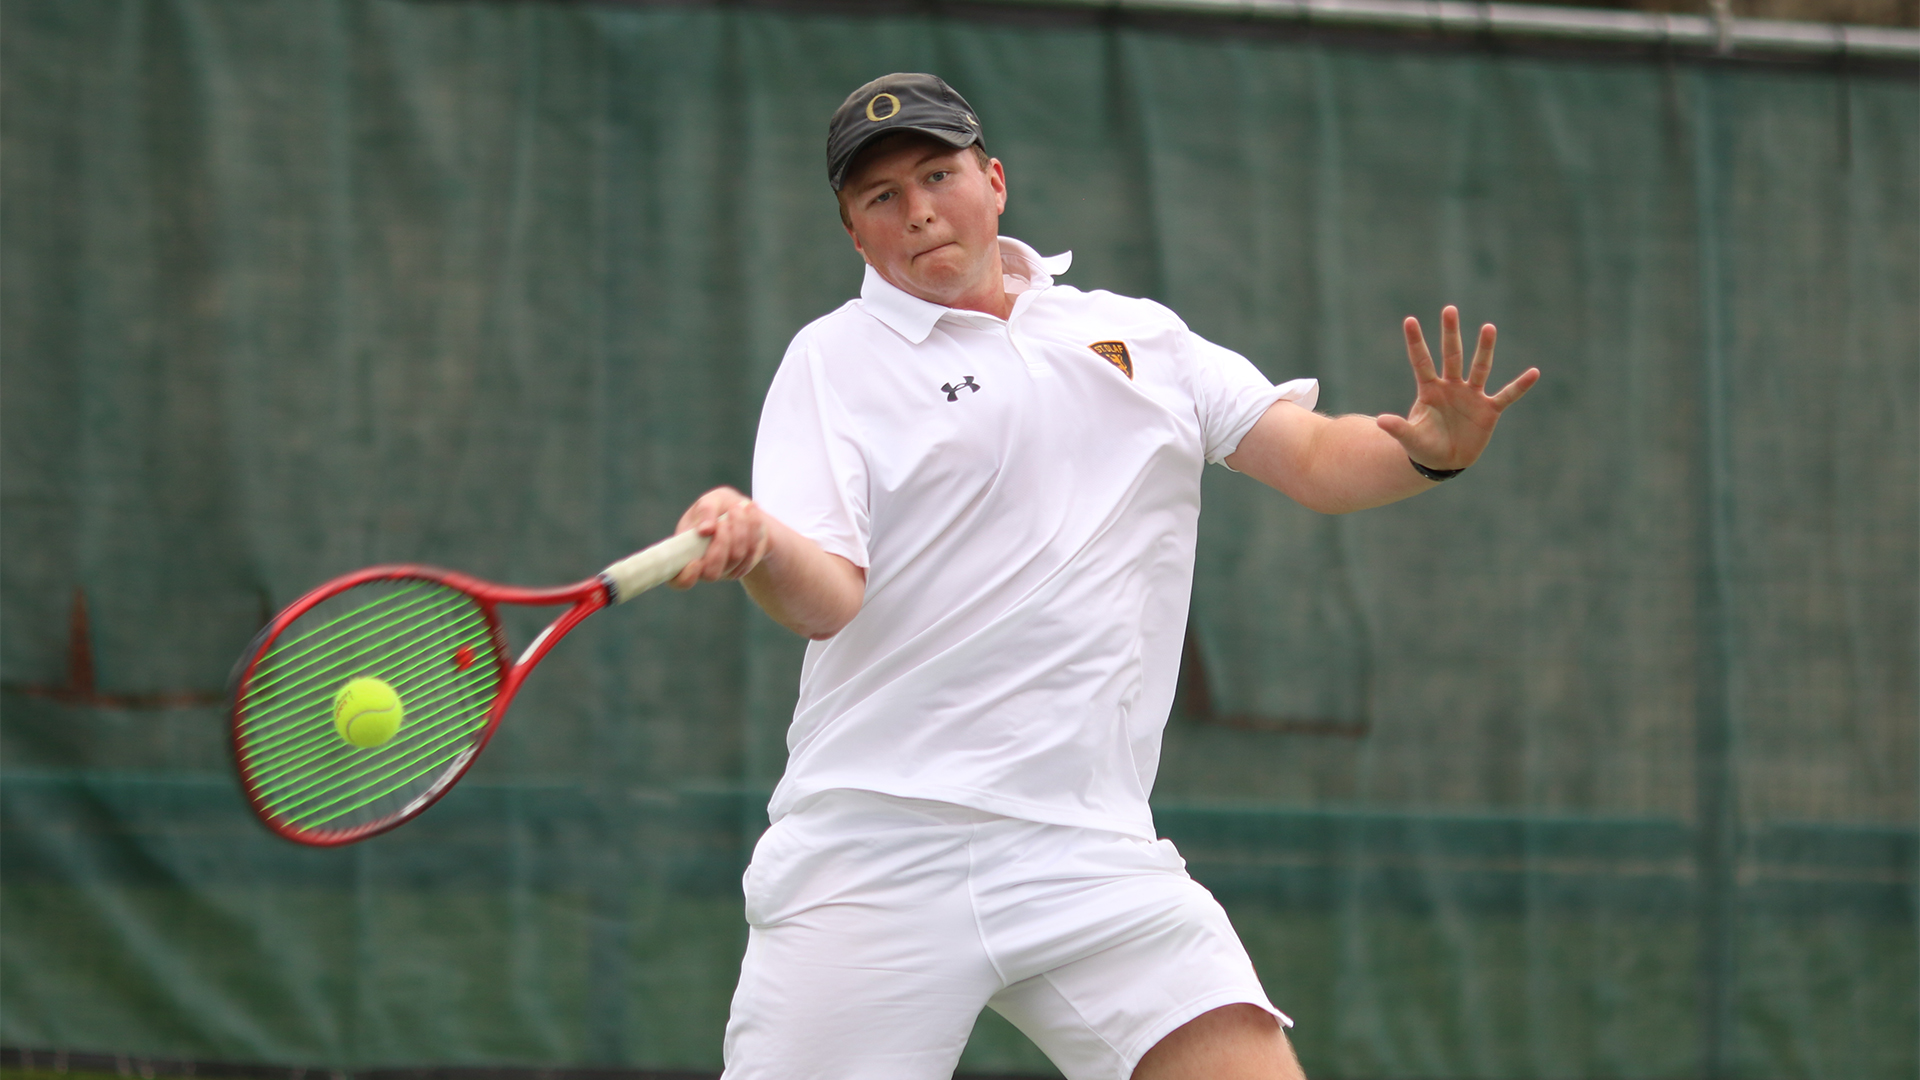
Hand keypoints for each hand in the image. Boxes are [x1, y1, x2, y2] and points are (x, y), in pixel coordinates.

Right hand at [670, 486, 771, 588]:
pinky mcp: (745, 565)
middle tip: (723, 520)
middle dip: (720, 544)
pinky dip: (753, 528)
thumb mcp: (709, 501)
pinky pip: (752, 551)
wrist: (741, 510)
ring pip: (736, 558)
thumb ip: (705, 511)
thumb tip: (704, 530)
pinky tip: (751, 511)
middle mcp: (703, 567)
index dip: (685, 577)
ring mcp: (725, 570)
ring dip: (739, 530)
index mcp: (683, 553)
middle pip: (712, 572)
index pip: (678, 580)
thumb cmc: (717, 507)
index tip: (695, 562)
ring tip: (737, 508)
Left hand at [1375, 307, 1538, 471]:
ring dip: (1484, 349)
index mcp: (1430, 390)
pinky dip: (1520, 386)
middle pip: (1452, 355)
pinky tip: (1534, 373)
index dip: (1415, 342)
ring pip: (1480, 367)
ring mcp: (1471, 396)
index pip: (1421, 361)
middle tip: (1449, 309)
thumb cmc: (1424, 447)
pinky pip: (1507, 395)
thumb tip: (1380, 421)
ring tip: (1488, 327)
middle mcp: (1451, 387)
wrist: (1446, 462)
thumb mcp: (1411, 439)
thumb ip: (1399, 429)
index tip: (1409, 320)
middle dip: (1450, 334)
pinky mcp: (1488, 410)